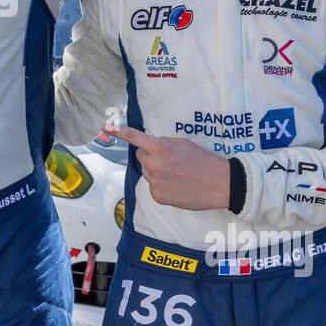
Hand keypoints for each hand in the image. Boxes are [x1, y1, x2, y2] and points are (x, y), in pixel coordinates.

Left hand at [104, 125, 229, 210]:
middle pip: (141, 156)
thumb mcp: (184, 144)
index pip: (134, 137)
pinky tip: (178, 185)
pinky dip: (162, 185)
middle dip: (151, 155)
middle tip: (170, 160)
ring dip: (156, 171)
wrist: (220, 184)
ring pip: (148, 172)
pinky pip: (153, 187)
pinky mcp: (159, 196)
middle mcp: (154, 165)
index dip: (118, 132)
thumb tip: (151, 146)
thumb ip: (164, 143)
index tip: (105, 128)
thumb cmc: (204, 161)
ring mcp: (155, 182)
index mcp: (160, 148)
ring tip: (178, 174)